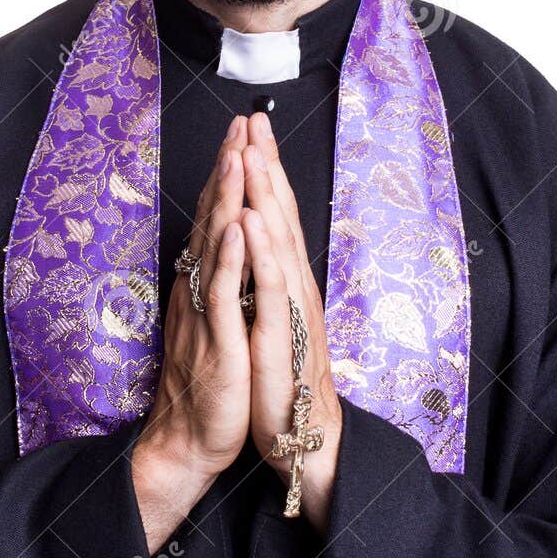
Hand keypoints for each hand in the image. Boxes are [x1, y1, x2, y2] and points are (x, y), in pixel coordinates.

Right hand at [134, 115, 252, 487]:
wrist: (192, 439)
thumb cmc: (211, 384)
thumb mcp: (219, 323)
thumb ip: (221, 283)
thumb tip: (228, 245)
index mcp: (204, 284)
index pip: (217, 217)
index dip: (230, 174)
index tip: (243, 133)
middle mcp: (199, 289)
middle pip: (213, 217)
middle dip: (229, 168)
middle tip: (241, 122)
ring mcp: (205, 311)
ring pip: (215, 245)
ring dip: (227, 199)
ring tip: (238, 156)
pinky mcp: (216, 340)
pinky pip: (221, 292)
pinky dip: (229, 257)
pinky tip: (237, 226)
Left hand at [240, 112, 342, 531]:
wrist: (305, 437)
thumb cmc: (285, 381)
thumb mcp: (270, 322)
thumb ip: (265, 282)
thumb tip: (255, 245)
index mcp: (287, 282)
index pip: (275, 215)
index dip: (265, 171)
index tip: (252, 130)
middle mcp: (294, 286)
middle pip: (280, 215)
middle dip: (267, 165)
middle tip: (254, 120)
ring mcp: (290, 310)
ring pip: (277, 241)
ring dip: (266, 195)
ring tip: (255, 152)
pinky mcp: (281, 337)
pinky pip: (271, 288)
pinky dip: (262, 252)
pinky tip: (252, 222)